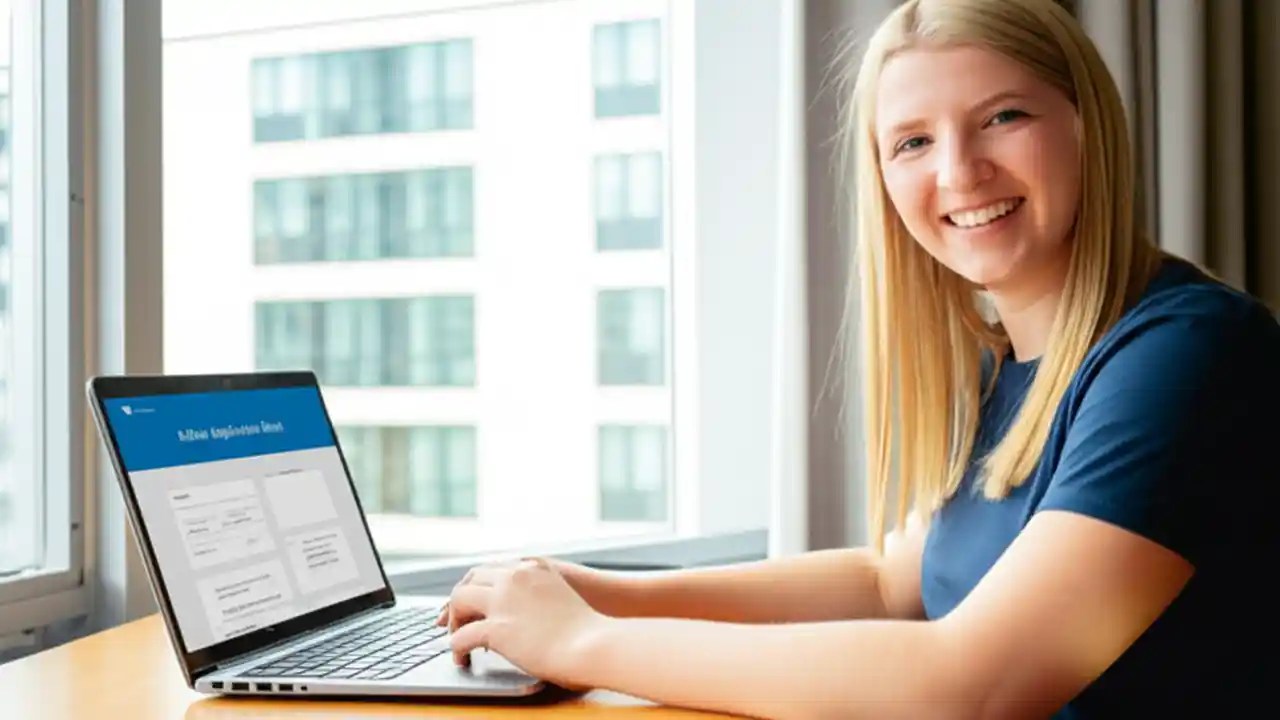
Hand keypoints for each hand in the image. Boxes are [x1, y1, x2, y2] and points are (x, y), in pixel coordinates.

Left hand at [436, 556, 606, 691]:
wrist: (595, 642)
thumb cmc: (588, 625)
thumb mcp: (562, 592)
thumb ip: (539, 592)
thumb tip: (524, 611)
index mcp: (531, 566)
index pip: (490, 568)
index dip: (474, 584)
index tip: (467, 598)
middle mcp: (514, 576)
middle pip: (471, 579)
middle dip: (459, 600)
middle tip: (453, 620)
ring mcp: (504, 600)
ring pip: (459, 599)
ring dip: (453, 619)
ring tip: (456, 636)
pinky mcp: (498, 628)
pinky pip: (462, 635)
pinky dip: (456, 647)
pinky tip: (462, 657)